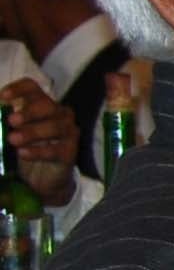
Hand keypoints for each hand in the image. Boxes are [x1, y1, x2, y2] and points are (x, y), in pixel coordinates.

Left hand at [1, 79, 76, 205]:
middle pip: (47, 105)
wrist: (39, 180)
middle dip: (29, 112)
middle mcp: (57, 114)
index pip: (33, 89)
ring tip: (12, 140)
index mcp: (40, 105)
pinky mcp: (70, 152)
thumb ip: (1, 126)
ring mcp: (67, 133)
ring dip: (32, 132)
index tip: (3, 97)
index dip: (19, 89)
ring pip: (55, 127)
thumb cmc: (23, 149)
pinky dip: (38, 151)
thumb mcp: (7, 134)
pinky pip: (56, 149)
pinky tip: (23, 153)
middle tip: (11, 121)